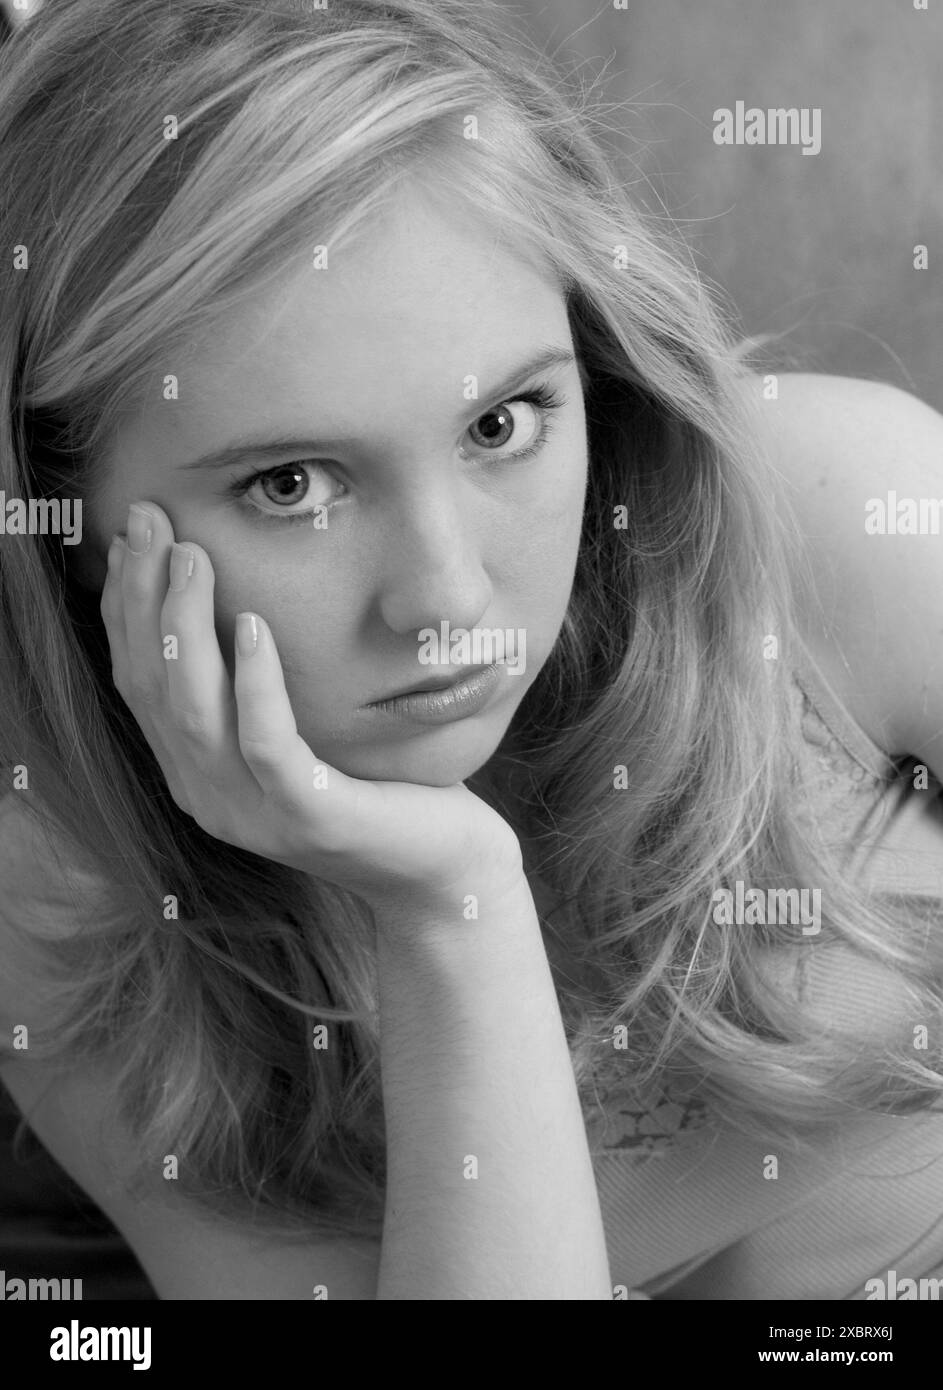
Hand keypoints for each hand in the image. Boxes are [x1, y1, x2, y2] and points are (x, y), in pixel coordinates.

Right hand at [99, 501, 524, 913]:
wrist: (440, 869)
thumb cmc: (377, 784)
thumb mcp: (304, 726)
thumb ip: (256, 683)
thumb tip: (235, 592)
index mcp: (197, 772)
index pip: (140, 681)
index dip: (126, 607)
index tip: (132, 535)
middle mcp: (209, 796)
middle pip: (153, 688)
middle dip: (143, 598)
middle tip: (149, 522)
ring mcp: (254, 813)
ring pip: (196, 713)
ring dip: (187, 627)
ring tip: (194, 557)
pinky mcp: (310, 819)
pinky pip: (268, 744)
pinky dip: (256, 683)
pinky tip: (259, 624)